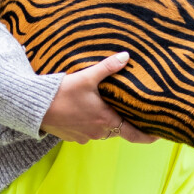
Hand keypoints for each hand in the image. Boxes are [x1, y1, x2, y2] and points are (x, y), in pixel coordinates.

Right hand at [40, 53, 155, 145]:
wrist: (34, 108)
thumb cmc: (61, 93)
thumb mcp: (86, 77)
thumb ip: (108, 68)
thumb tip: (126, 56)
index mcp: (105, 119)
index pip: (134, 135)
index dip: (148, 136)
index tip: (160, 134)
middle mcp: (97, 132)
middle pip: (118, 130)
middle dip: (125, 122)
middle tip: (132, 112)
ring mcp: (84, 137)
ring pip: (102, 131)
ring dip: (106, 122)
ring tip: (106, 108)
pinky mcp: (71, 137)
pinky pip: (87, 132)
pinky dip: (90, 124)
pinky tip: (85, 111)